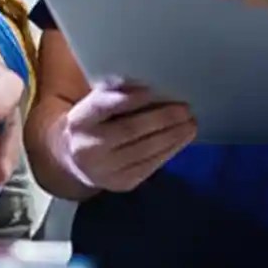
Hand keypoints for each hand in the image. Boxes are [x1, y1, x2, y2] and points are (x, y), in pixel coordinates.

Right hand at [56, 81, 196, 192]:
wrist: (77, 162)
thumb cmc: (94, 124)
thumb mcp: (94, 105)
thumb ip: (115, 94)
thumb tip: (151, 84)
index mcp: (79, 120)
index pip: (102, 106)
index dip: (127, 99)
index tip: (151, 90)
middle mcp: (88, 147)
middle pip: (129, 130)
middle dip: (161, 118)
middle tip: (185, 108)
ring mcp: (104, 169)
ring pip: (144, 150)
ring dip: (172, 136)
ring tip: (190, 124)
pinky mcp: (121, 183)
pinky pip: (150, 166)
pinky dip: (169, 150)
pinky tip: (182, 139)